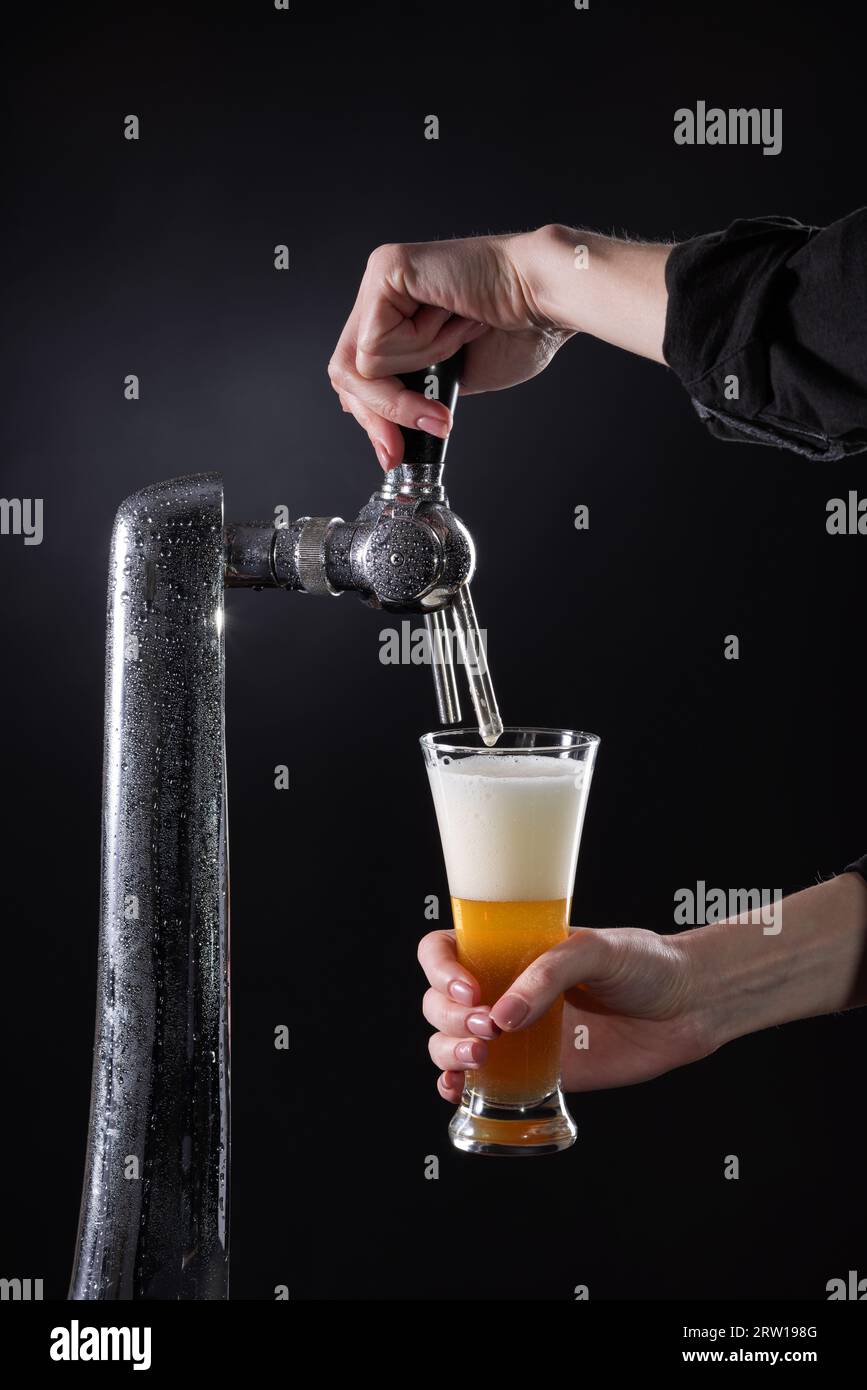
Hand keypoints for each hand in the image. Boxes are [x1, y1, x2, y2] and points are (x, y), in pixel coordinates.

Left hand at [327, 229, 574, 469]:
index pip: (357, 377)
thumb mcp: (451, 383)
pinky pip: (376, 341)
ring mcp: (381, 277)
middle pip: (346, 373)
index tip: (394, 453)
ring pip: (362, 363)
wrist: (545, 300)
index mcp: (395, 316)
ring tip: (458, 336)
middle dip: (383, 413)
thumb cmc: (517, 332)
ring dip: (420, 365)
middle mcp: (382, 293)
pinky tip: (452, 319)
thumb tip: (383, 438)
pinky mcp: (388, 269)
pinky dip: (420, 347)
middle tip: (424, 425)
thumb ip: (412, 398)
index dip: (372, 420)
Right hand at [418, 924, 715, 1102]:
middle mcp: (504, 988)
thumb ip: (551, 974)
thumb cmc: (646, 964)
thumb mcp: (598, 949)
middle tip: (489, 1027)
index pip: (446, 949)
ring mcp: (515, 1033)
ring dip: (448, 1050)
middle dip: (449, 1016)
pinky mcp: (533, 1072)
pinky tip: (460, 1086)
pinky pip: (478, 1081)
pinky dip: (456, 1085)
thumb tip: (505, 1015)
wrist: (689, 1006)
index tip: (468, 990)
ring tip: (480, 1055)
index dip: (441, 968)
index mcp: (512, 948)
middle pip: (439, 1000)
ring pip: (449, 1040)